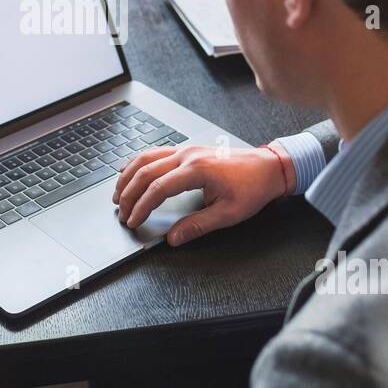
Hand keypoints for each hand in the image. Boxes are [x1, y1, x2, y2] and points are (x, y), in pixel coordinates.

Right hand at [111, 144, 292, 245]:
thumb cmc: (253, 187)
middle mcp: (187, 155)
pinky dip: (138, 162)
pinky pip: (155, 152)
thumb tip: (173, 238)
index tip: (133, 221)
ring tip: (118, 194)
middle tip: (121, 212)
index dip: (142, 207)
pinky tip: (130, 170)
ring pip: (146, 157)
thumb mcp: (228, 214)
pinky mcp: (188, 150)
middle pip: (146, 171)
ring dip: (128, 175)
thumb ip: (197, 226)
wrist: (269, 167)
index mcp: (197, 170)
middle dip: (129, 193)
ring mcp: (186, 150)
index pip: (158, 189)